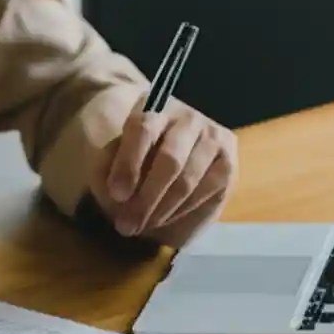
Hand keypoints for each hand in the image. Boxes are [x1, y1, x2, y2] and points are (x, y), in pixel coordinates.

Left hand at [90, 100, 237, 246]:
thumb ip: (105, 168)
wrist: (168, 153)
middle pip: (170, 159)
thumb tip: (117, 196)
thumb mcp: (109, 155)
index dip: (128, 164)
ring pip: (188, 180)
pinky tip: (165, 220)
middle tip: (127, 226)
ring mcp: (213, 138)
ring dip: (162, 211)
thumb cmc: (132, 155)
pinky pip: (206, 192)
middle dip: (146, 199)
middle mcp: (188, 118)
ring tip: (142, 227)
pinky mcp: (227, 163)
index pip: (143, 128)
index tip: (117, 194)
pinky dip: (183, 212)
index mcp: (153, 106)